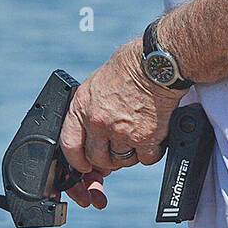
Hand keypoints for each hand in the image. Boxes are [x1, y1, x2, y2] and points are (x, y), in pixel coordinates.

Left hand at [60, 39, 183, 209]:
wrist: (158, 63)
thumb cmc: (132, 64)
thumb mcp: (98, 81)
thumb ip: (92, 106)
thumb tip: (93, 127)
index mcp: (82, 106)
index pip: (69, 145)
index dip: (77, 160)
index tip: (84, 164)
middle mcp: (98, 122)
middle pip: (97, 158)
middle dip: (107, 159)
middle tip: (117, 151)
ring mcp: (121, 132)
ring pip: (122, 161)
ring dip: (130, 154)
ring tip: (138, 137)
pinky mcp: (145, 138)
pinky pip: (145, 158)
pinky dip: (151, 152)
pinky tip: (154, 137)